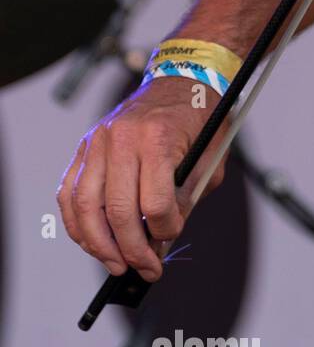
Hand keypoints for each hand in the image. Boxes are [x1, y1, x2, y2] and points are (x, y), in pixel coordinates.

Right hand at [57, 77, 228, 280]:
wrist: (184, 78)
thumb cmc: (201, 117)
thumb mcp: (210, 156)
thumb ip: (188, 198)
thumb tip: (162, 240)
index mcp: (160, 137)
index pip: (155, 202)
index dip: (165, 230)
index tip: (170, 238)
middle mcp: (124, 137)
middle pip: (118, 210)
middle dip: (131, 249)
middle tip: (144, 268)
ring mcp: (99, 140)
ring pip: (86, 207)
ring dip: (98, 244)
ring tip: (116, 264)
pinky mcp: (85, 146)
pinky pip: (70, 192)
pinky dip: (77, 223)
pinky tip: (92, 240)